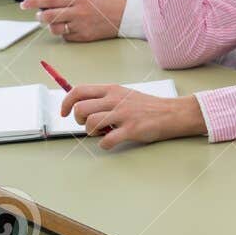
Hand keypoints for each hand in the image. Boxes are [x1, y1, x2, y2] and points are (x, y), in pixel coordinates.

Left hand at [19, 0, 126, 41]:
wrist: (125, 16)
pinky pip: (66, 37)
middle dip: (41, 16)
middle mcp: (77, 11)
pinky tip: (73, 28)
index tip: (24, 4)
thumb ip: (68, 1)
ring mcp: (80, 25)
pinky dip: (65, 33)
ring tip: (60, 22)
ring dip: (53, 25)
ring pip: (55, 28)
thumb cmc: (105, 3)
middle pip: (48, 16)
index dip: (34, 2)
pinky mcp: (83, 37)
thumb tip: (47, 6)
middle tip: (41, 15)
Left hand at [60, 84, 204, 148]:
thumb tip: (80, 106)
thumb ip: (104, 98)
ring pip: (91, 124)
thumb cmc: (146, 106)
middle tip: (89, 125)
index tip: (64, 113)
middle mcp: (115, 99)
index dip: (66, 102)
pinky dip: (104, 145)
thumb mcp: (123, 94)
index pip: (79, 91)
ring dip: (92, 133)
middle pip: (81, 108)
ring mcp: (123, 114)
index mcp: (111, 89)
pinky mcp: (131, 129)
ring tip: (103, 133)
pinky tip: (112, 141)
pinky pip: (106, 140)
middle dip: (79, 121)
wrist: (172, 113)